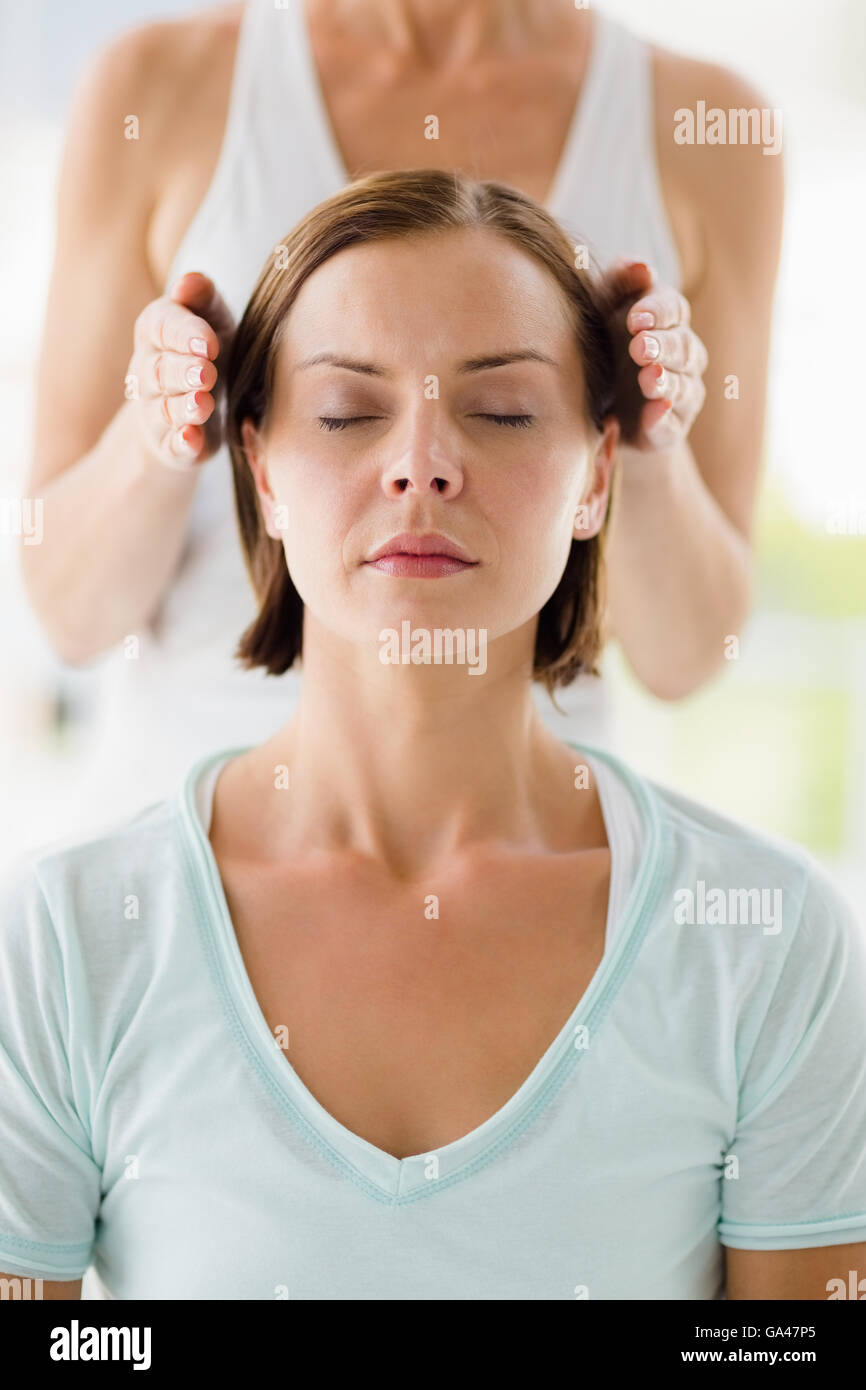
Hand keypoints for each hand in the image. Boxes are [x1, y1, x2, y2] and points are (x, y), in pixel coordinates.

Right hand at [127, 271, 235, 470]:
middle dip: (182, 372)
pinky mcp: (170, 445)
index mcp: (155, 334)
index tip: (209, 341)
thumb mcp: (214, 319)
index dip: (183, 334)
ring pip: (164, 409)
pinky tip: (193, 440)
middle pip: (159, 371)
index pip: (160, 327)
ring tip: (204, 404)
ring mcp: (155, 411)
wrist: (206, 404)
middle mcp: (148, 372)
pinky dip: (181, 444)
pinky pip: (172, 446)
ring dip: (184, 407)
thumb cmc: (209, 351)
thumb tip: (189, 282)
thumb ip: (203, 299)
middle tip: (206, 371)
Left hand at [599, 259, 707, 451]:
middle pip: (683, 347)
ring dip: (666, 382)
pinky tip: (653, 413)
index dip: (658, 312)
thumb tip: (641, 266)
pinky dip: (663, 420)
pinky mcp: (669, 430)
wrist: (595, 409)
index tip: (635, 319)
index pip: (674, 309)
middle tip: (640, 347)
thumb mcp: (599, 312)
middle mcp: (682, 356)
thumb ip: (616, 285)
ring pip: (683, 386)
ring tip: (648, 378)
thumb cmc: (601, 347)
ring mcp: (680, 394)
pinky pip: (672, 426)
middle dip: (663, 347)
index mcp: (666, 323)